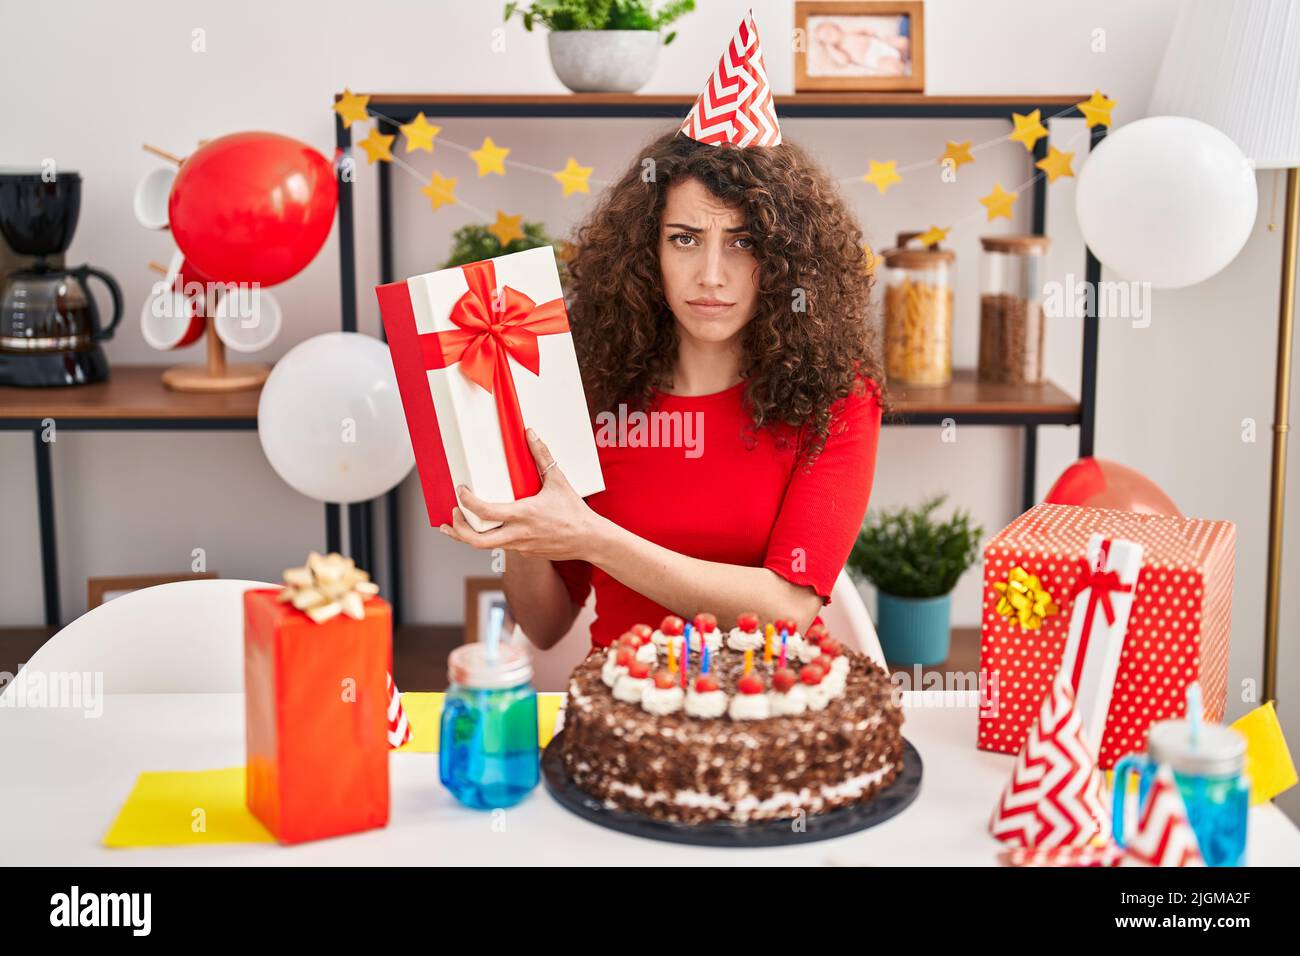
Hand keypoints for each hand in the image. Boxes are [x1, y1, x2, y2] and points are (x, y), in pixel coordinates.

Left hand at [438, 428, 601, 560]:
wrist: (589, 539)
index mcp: (523, 514)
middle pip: (477, 541)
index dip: (467, 501)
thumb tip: (530, 434)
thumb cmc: (574, 511)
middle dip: (458, 529)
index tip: (461, 491)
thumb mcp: (558, 480)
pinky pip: (502, 546)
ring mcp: (520, 546)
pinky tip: (487, 528)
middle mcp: (518, 534)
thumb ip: (542, 456)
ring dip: (468, 536)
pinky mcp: (524, 552)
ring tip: (456, 525)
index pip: (485, 512)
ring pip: (486, 546)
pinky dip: (490, 538)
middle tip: (452, 514)